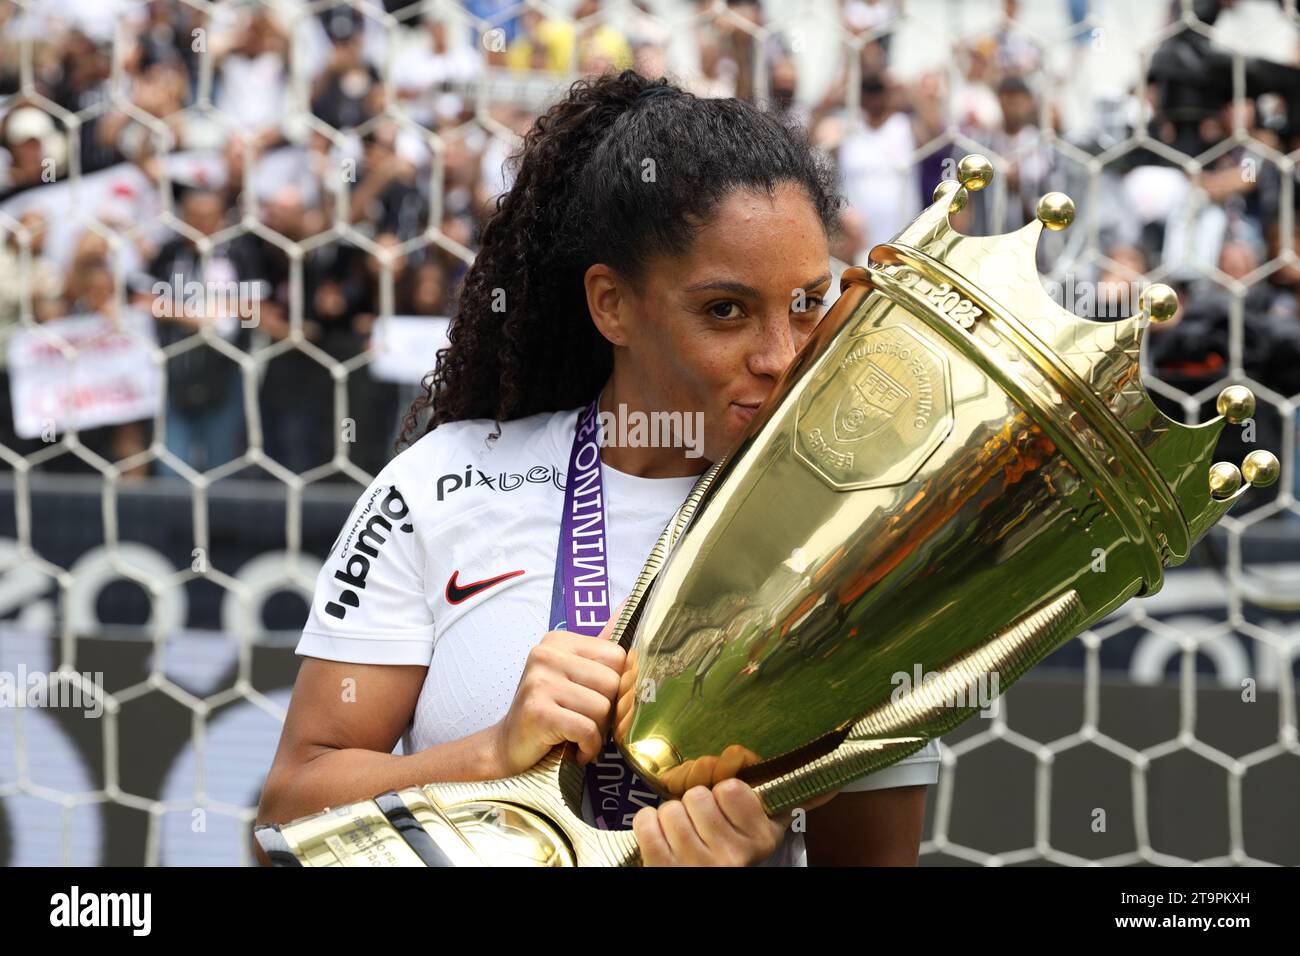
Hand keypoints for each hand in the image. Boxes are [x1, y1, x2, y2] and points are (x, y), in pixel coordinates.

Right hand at [490, 600, 627, 776]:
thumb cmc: (548, 709)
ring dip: (597, 732)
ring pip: (602, 708)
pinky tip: (574, 748)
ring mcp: (540, 682)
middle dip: (607, 711)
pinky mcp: (538, 712)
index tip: (597, 698)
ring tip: (577, 734)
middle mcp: (546, 655)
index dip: (616, 685)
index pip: (618, 656)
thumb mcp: (573, 671)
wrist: (508, 745)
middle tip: (586, 720)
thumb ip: (600, 644)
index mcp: (559, 640)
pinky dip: (588, 747)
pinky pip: (587, 730)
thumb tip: (628, 604)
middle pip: (613, 683)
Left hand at [633, 778, 788, 866]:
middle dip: (692, 804)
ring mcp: (697, 864)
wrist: (700, 880)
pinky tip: (660, 836)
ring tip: (681, 833)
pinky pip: (646, 822)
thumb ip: (752, 790)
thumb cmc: (726, 851)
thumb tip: (734, 755)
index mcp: (760, 839)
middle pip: (696, 795)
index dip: (721, 791)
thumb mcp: (753, 825)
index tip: (722, 807)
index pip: (730, 788)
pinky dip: (648, 824)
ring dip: (671, 816)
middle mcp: (732, 855)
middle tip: (698, 822)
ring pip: (670, 808)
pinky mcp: (664, 869)